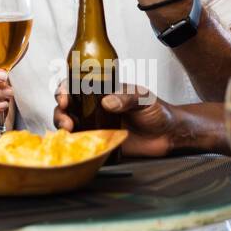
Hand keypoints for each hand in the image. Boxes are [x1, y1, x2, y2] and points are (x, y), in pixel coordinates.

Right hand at [53, 83, 178, 157]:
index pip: (76, 86)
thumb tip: (107, 102)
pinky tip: (74, 143)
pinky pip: (81, 143)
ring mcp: (96, 126)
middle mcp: (95, 108)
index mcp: (102, 91)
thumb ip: (127, 97)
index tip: (64, 97)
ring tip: (69, 130)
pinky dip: (72, 143)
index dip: (64, 89)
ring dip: (62, 126)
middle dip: (60, 111)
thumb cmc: (157, 111)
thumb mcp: (143, 97)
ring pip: (69, 124)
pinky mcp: (100, 143)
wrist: (169, 136)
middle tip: (66, 118)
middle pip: (67, 107)